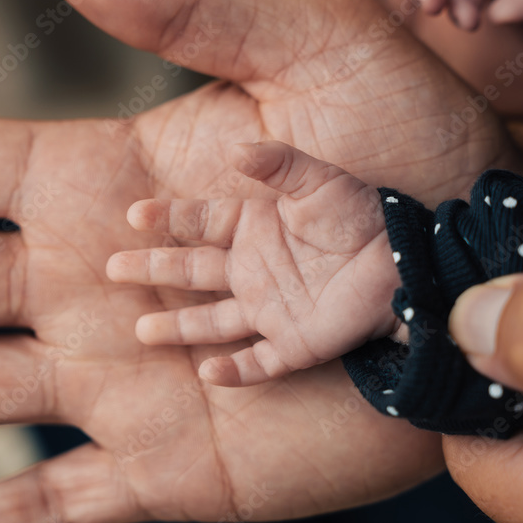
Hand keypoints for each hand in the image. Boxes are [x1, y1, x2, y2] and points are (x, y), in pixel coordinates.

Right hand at [107, 142, 397, 386]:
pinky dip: (235, 371)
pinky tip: (208, 374)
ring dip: (178, 328)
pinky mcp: (295, 344)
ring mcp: (271, 310)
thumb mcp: (320, 181)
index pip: (200, 223)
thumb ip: (279, 164)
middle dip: (153, 271)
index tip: (134, 215)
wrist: (408, 264)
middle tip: (113, 269)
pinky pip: (259, 362)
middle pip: (192, 273)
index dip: (167, 219)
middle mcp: (253, 270)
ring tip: (141, 332)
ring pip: (213, 322)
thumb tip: (234, 148)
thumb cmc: (363, 217)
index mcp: (254, 229)